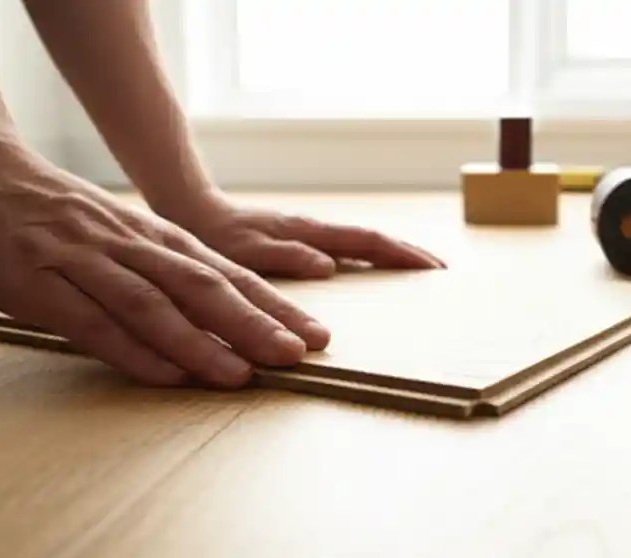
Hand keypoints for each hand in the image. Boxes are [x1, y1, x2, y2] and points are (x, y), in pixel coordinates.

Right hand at [0, 142, 328, 387]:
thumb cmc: (49, 211)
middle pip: (204, 288)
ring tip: (244, 374)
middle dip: (256, 323)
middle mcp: (129, 245)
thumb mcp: (116, 235)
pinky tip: (166, 376)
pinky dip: (132, 350)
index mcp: (153, 238)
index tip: (315, 335)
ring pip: (154, 305)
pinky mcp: (35, 282)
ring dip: (202, 342)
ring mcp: (82, 261)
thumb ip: (159, 272)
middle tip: (301, 354)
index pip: (226, 275)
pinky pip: (91, 322)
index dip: (273, 306)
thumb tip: (211, 318)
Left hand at [156, 190, 445, 278]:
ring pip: (361, 243)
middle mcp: (314, 231)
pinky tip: (374, 274)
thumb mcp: (243, 251)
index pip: (369, 241)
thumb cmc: (214, 234)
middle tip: (443, 275)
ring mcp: (309, 234)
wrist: (187, 208)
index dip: (403, 255)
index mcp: (308, 233)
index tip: (434, 269)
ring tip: (420, 275)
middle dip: (410, 255)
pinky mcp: (299, 241)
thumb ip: (284, 257)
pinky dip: (369, 259)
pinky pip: (344, 249)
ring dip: (393, 257)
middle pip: (374, 240)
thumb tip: (329, 266)